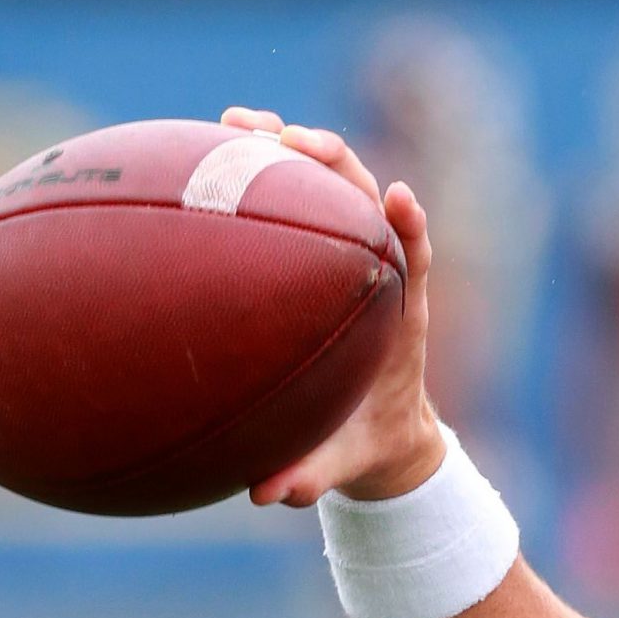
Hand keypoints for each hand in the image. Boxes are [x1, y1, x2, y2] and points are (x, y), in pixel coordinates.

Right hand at [218, 107, 446, 506]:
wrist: (381, 433)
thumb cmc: (363, 444)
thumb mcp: (342, 466)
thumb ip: (312, 477)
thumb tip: (269, 494)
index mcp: (399, 317)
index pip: (414, 257)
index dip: (408, 225)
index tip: (396, 198)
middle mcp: (378, 272)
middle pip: (366, 198)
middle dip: (331, 160)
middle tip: (280, 137)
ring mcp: (349, 255)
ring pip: (330, 187)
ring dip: (290, 150)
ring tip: (236, 123)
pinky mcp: (317, 255)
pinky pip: (294, 204)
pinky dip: (259, 176)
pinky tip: (204, 155)